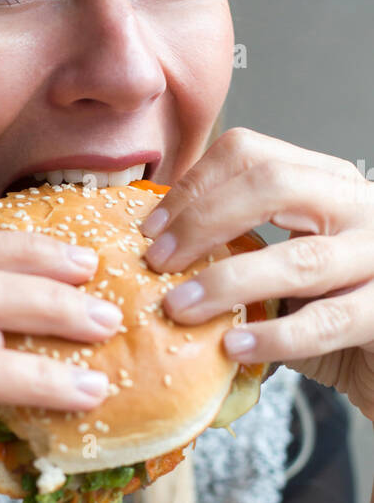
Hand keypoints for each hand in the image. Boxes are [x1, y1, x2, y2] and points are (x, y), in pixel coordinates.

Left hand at [140, 127, 373, 421]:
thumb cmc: (328, 310)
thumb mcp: (279, 266)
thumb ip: (236, 247)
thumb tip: (153, 248)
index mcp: (324, 182)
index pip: (250, 154)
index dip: (192, 187)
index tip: (149, 231)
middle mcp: (357, 206)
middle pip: (273, 185)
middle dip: (202, 221)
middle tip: (157, 262)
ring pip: (299, 258)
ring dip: (227, 282)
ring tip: (179, 308)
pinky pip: (327, 322)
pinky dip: (274, 337)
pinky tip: (234, 348)